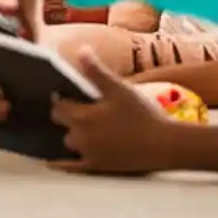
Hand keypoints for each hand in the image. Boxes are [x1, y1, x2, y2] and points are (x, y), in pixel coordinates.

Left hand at [50, 49, 184, 174]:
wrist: (164, 146)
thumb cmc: (142, 115)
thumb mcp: (119, 88)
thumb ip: (96, 71)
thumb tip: (80, 50)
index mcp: (82, 116)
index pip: (57, 106)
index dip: (59, 98)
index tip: (63, 93)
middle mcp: (80, 137)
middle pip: (61, 125)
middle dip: (65, 116)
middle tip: (73, 107)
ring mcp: (88, 154)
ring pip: (68, 143)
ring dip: (70, 134)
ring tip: (76, 125)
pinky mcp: (97, 167)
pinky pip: (71, 167)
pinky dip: (61, 163)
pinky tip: (52, 162)